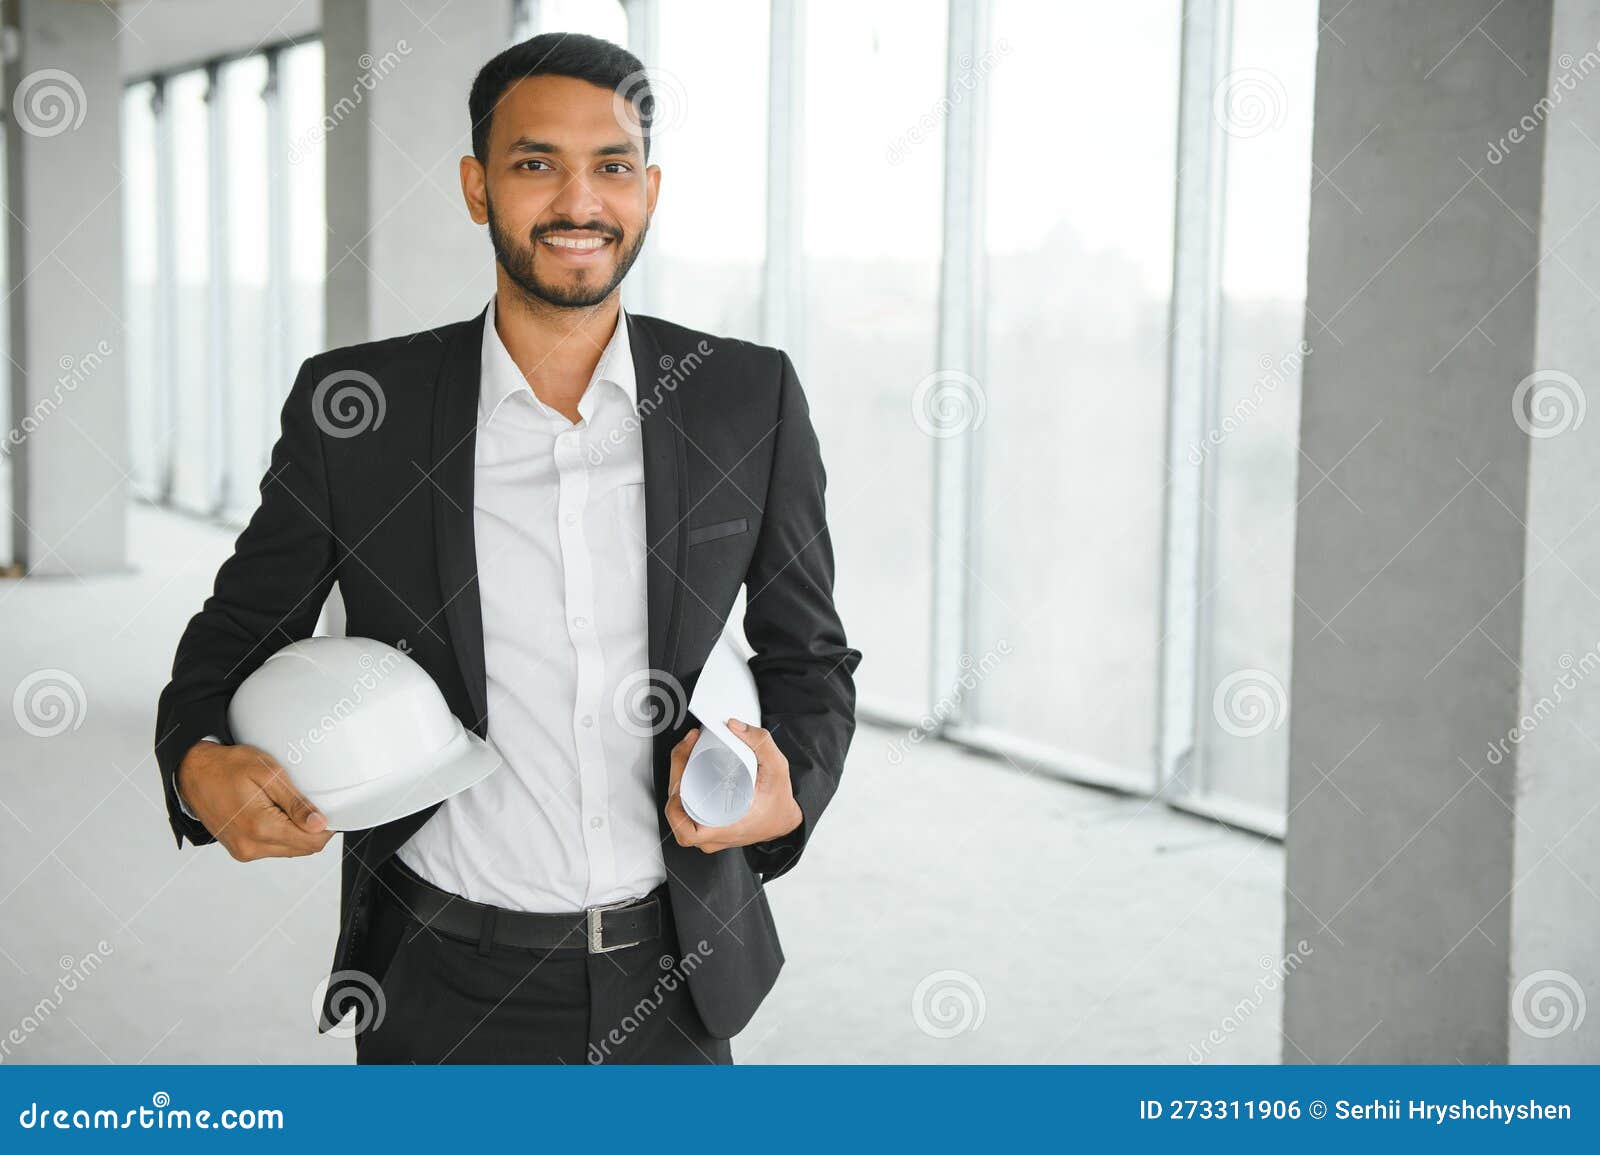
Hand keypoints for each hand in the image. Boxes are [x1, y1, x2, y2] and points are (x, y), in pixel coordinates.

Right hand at [176, 740, 333, 860]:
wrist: (193, 773)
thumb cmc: (227, 767)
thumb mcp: (268, 774)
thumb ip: (295, 803)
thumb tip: (320, 824)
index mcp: (260, 828)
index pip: (311, 842)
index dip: (327, 827)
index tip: (328, 810)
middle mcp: (251, 847)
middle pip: (302, 849)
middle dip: (312, 830)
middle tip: (308, 803)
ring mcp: (243, 851)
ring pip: (288, 850)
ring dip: (296, 833)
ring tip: (286, 806)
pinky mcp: (239, 850)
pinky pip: (271, 848)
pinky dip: (280, 834)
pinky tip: (274, 814)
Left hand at [664, 720, 802, 853]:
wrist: (785, 819)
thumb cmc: (779, 802)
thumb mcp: (777, 768)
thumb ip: (760, 743)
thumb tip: (733, 726)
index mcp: (724, 828)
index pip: (684, 826)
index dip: (674, 801)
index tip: (682, 773)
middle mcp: (712, 836)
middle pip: (676, 813)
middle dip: (675, 777)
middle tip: (685, 752)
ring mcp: (708, 835)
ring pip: (679, 813)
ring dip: (676, 785)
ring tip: (684, 760)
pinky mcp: (708, 828)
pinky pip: (686, 814)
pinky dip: (682, 793)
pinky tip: (686, 773)